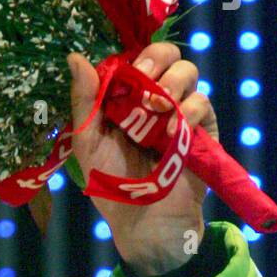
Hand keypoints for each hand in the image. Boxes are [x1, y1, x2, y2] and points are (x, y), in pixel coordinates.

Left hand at [65, 44, 218, 275]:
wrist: (143, 222)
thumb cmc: (111, 184)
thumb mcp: (89, 142)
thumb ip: (84, 100)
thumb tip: (73, 57)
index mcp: (128, 97)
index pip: (136, 58)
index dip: (134, 58)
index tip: (127, 73)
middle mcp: (156, 99)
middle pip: (168, 54)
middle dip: (157, 59)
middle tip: (145, 80)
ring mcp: (181, 112)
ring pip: (188, 71)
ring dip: (173, 83)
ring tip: (158, 108)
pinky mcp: (203, 129)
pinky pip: (203, 102)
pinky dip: (189, 111)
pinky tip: (172, 133)